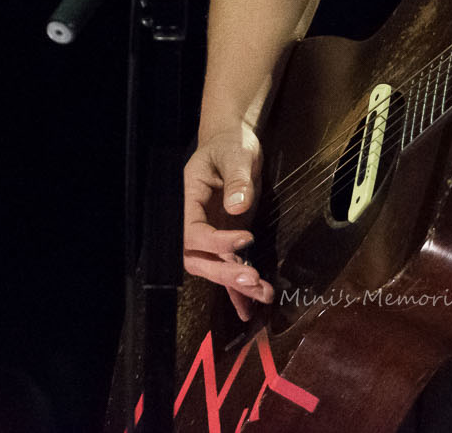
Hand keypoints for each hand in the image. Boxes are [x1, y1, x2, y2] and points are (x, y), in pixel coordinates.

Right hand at [181, 125, 273, 320]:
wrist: (233, 143)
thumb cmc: (230, 143)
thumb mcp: (236, 153)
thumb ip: (237, 178)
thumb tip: (237, 206)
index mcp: (188, 199)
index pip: (193, 232)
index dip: (216, 242)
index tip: (245, 238)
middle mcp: (194, 221)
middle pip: (198, 259)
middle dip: (223, 274)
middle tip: (252, 280)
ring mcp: (210, 233)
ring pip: (214, 269)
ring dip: (236, 286)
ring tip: (263, 295)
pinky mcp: (226, 241)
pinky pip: (227, 268)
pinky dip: (237, 291)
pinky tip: (251, 308)